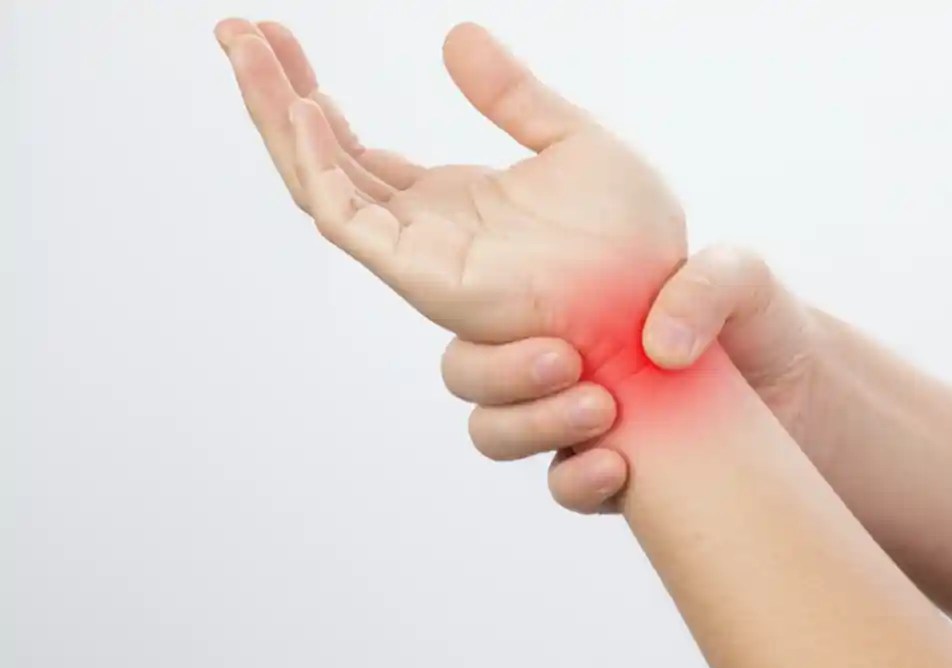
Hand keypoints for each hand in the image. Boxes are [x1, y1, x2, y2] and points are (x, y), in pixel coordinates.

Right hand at [215, 19, 685, 379]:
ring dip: (279, 118)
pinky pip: (355, 224)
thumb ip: (513, 94)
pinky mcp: (432, 279)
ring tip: (245, 46)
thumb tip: (456, 34)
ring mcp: (421, 257)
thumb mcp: (574, 140)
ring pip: (321, 186)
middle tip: (233, 29)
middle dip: (272, 97)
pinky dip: (321, 169)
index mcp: (448, 203)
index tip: (273, 34)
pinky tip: (306, 110)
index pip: (352, 147)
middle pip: (321, 161)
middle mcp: (422, 233)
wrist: (664, 300)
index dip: (306, 93)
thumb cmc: (635, 242)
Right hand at [443, 245, 824, 512]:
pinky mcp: (607, 475)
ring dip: (531, 426)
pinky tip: (620, 469)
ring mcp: (575, 422)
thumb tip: (657, 346)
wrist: (809, 398)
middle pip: (472, 377)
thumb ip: (708, 285)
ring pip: (497, 433)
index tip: (553, 330)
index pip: (487, 308)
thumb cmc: (761, 323)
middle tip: (568, 365)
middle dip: (502, 375)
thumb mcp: (744, 281)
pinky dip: (576, 482)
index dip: (490, 322)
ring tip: (601, 412)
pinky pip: (563, 487)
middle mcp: (557, 360)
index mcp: (567, 302)